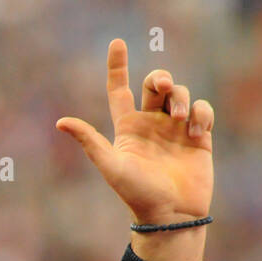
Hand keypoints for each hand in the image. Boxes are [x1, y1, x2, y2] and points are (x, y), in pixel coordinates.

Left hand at [56, 39, 213, 229]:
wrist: (170, 215)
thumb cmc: (136, 194)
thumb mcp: (110, 166)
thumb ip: (89, 142)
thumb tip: (60, 122)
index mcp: (126, 128)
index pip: (119, 90)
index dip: (117, 67)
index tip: (117, 43)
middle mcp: (150, 124)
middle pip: (155, 84)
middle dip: (160, 78)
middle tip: (163, 86)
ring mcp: (175, 129)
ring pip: (180, 93)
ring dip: (180, 98)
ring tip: (179, 119)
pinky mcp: (198, 136)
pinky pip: (201, 109)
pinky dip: (200, 113)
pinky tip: (195, 132)